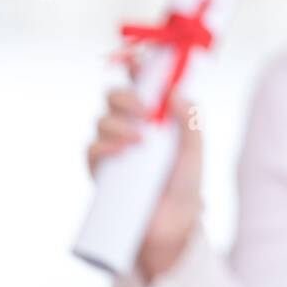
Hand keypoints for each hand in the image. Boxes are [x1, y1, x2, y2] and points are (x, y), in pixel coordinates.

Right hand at [86, 64, 203, 283]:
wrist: (171, 228)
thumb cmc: (185, 187)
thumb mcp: (194, 152)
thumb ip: (190, 122)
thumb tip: (176, 93)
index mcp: (155, 118)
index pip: (141, 84)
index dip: (137, 67)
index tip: (139, 58)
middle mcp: (132, 127)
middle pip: (115, 96)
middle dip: (125, 95)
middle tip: (143, 108)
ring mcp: (115, 148)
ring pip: (102, 119)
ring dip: (117, 123)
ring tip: (138, 141)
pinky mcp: (102, 171)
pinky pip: (91, 149)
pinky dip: (103, 146)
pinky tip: (120, 152)